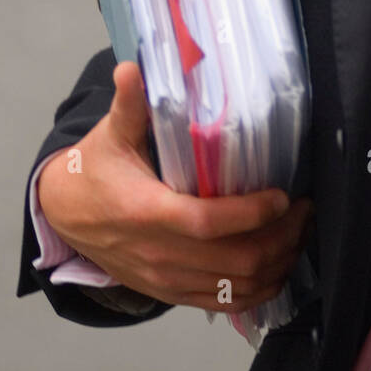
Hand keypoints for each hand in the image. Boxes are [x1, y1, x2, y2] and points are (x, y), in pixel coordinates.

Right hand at [37, 61, 313, 314]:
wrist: (65, 217)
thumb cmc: (95, 171)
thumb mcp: (110, 135)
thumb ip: (130, 105)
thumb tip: (133, 68)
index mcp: (146, 213)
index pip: (207, 224)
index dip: (252, 214)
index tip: (283, 195)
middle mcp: (159, 254)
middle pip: (236, 261)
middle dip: (281, 237)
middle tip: (304, 208)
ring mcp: (167, 280)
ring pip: (238, 286)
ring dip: (279, 262)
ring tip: (299, 230)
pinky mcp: (172, 293)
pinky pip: (226, 303)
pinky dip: (261, 287)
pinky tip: (279, 261)